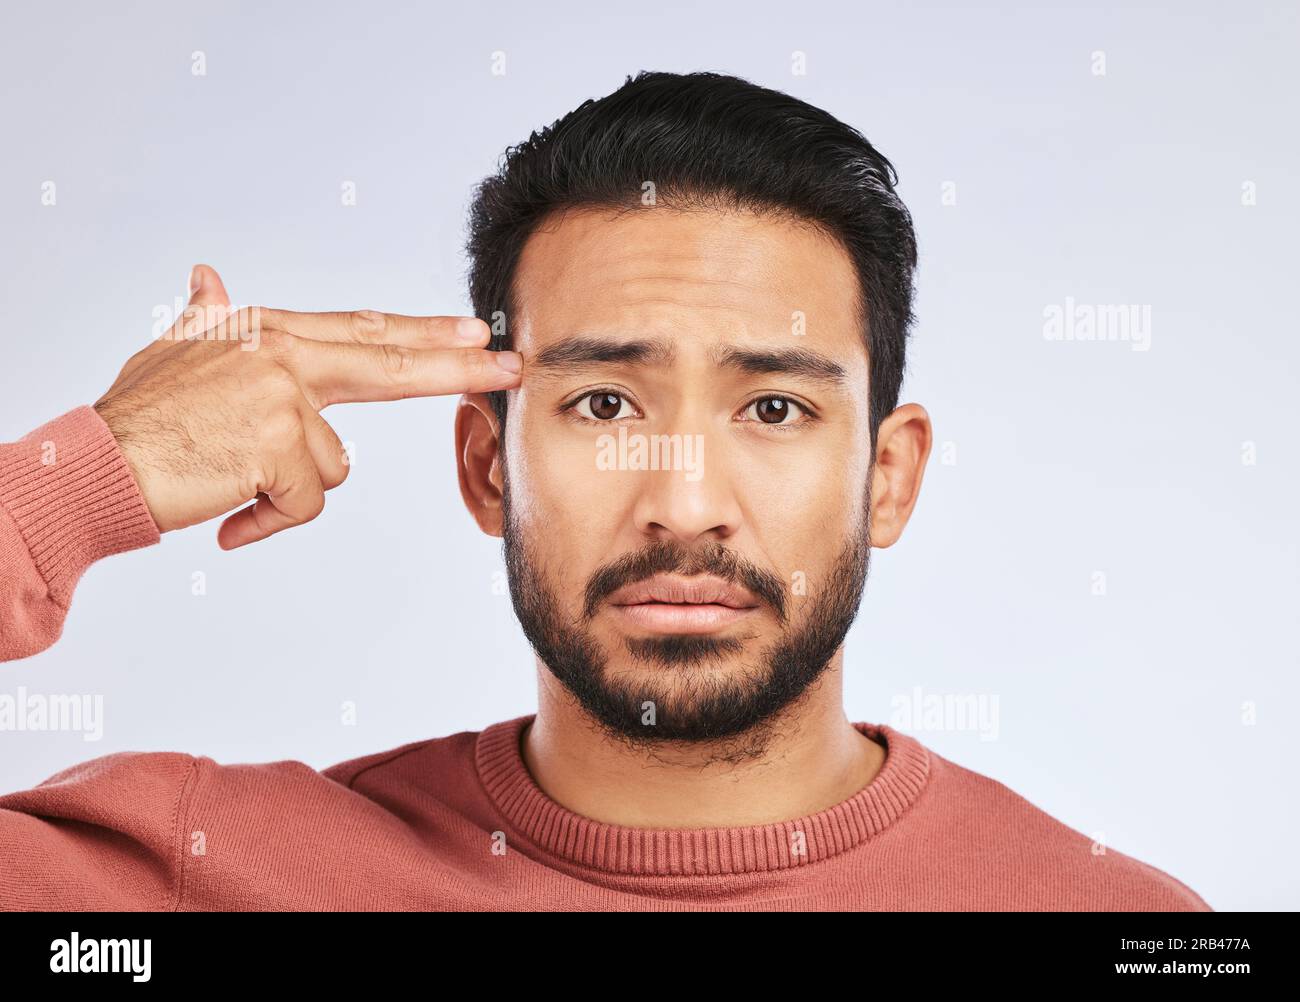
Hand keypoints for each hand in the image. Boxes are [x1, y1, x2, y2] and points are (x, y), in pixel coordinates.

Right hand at [94, 264, 520, 548]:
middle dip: (457, 366)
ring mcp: (282, 395)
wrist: (95, 464)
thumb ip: (204, 318)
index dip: (422, 333)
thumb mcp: (173, 354)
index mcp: (268, 331)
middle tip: (511, 364)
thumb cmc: (138, 417)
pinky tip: (228, 508)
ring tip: (230, 479)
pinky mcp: (277, 443)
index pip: (364, 330)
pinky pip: (303, 502)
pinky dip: (267, 518)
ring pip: (331, 467)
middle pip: (390, 361)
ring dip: (286, 490)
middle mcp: (281, 352)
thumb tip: (206, 274)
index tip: (472, 331)